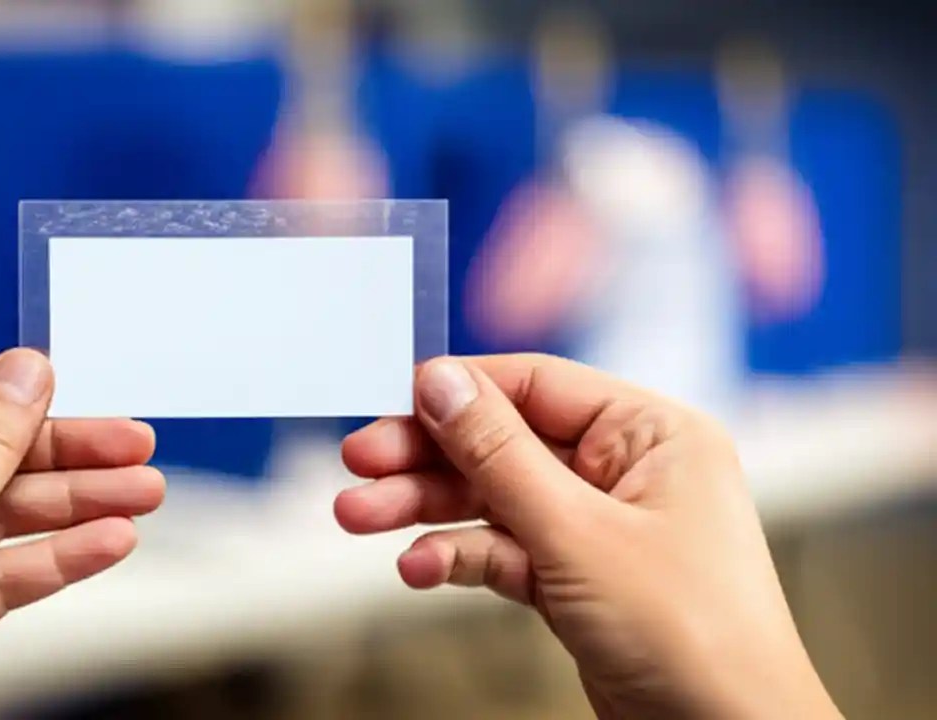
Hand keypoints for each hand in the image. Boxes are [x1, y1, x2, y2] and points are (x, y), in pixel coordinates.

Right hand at [336, 355, 840, 718]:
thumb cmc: (694, 637)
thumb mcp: (577, 533)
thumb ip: (499, 454)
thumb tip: (442, 382)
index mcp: (651, 433)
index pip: (537, 386)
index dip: (460, 392)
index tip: (391, 401)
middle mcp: (627, 471)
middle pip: (504, 443)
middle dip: (427, 459)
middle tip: (359, 467)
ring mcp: (601, 527)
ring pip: (495, 499)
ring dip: (427, 510)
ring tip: (358, 517)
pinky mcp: (579, 578)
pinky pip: (506, 550)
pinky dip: (461, 558)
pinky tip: (419, 569)